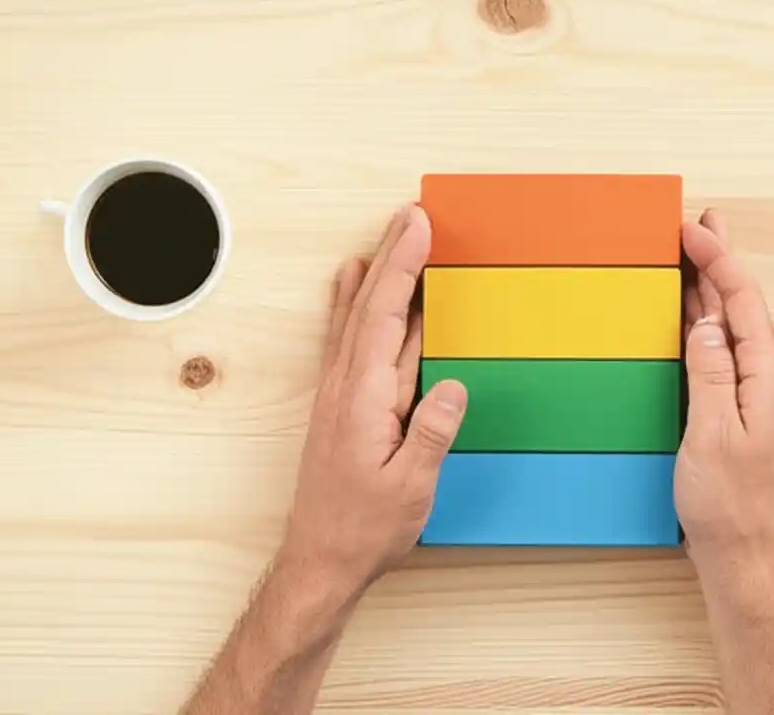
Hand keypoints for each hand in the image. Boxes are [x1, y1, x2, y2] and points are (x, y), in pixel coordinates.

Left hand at [280, 205, 467, 592]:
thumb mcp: (409, 487)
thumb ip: (431, 433)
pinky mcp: (339, 405)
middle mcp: (344, 387)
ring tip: (388, 236)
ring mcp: (338, 394)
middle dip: (392, 257)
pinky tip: (354, 288)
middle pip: (368, 306)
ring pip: (355, 318)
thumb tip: (453, 384)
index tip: (419, 228)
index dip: (403, 268)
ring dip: (374, 274)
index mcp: (364, 400)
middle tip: (412, 214)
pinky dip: (352, 305)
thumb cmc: (366, 529)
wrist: (319, 560)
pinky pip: (346, 340)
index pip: (384, 318)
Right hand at [676, 210, 773, 582]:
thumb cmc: (729, 506)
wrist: (741, 554)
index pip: (741, 303)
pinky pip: (718, 352)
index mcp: (764, 379)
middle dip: (720, 261)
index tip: (693, 230)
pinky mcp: (733, 411)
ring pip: (728, 327)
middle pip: (739, 306)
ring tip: (694, 255)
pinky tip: (689, 317)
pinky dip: (701, 325)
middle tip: (702, 222)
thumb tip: (705, 325)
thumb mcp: (712, 434)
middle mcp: (762, 381)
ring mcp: (749, 395)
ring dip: (709, 289)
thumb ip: (709, 374)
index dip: (718, 260)